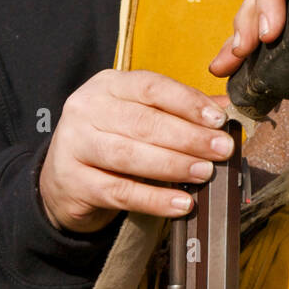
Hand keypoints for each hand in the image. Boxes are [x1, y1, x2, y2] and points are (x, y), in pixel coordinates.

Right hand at [38, 69, 235, 232]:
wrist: (63, 179)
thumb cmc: (113, 140)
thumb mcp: (140, 116)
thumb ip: (180, 110)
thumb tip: (225, 107)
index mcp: (109, 84)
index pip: (151, 86)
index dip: (187, 102)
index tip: (219, 119)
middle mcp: (87, 108)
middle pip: (143, 122)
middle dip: (188, 137)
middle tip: (221, 149)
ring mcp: (75, 144)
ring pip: (130, 155)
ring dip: (173, 165)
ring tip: (204, 173)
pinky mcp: (73, 181)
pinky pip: (120, 191)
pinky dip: (154, 199)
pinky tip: (180, 203)